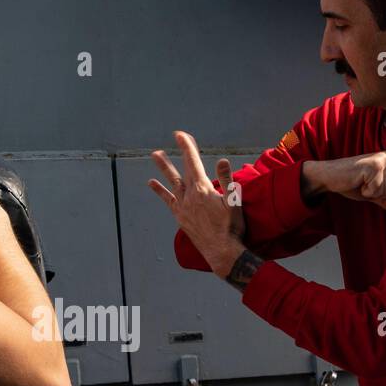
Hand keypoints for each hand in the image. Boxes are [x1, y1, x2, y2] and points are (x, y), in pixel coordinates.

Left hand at [148, 130, 244, 277]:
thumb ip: (227, 180)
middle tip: (175, 136)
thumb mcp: (234, 201)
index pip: (193, 162)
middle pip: (182, 169)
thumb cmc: (231, 227)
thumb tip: (222, 161)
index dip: (187, 146)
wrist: (221, 251)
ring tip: (156, 154)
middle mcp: (189, 196)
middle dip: (180, 152)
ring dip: (164, 167)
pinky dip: (160, 191)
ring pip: (172, 182)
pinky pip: (168, 200)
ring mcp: (183, 207)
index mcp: (202, 190)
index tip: (181, 134)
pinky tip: (151, 183)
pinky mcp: (180, 217)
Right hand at [317, 150, 385, 210]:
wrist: (330, 176)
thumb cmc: (351, 183)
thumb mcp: (372, 192)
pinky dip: (365, 191)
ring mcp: (383, 160)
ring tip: (361, 182)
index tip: (370, 185)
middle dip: (378, 194)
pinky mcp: (373, 166)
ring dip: (371, 192)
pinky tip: (357, 181)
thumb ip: (385, 198)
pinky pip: (376, 190)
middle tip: (364, 184)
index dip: (384, 195)